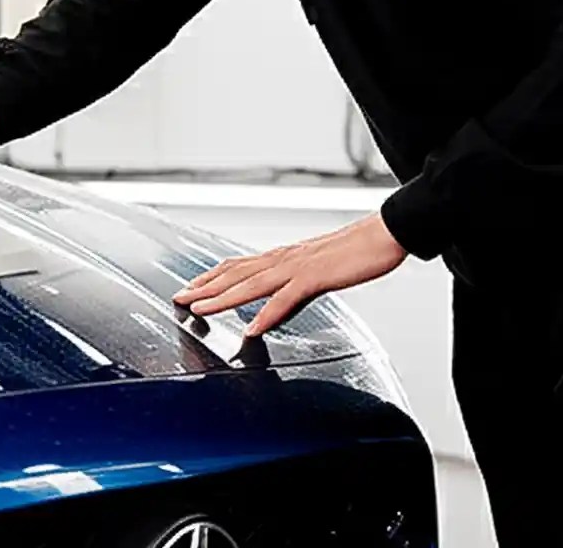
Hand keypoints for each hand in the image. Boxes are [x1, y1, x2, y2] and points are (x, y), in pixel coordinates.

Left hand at [172, 212, 406, 336]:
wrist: (385, 234)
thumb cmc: (355, 252)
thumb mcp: (317, 271)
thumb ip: (294, 288)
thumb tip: (276, 306)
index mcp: (282, 257)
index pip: (237, 266)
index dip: (210, 277)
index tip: (189, 289)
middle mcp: (283, 259)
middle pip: (234, 274)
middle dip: (204, 288)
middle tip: (178, 299)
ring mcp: (297, 267)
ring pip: (250, 284)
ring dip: (222, 298)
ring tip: (199, 310)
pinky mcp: (315, 277)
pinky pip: (286, 298)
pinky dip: (267, 314)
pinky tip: (252, 328)